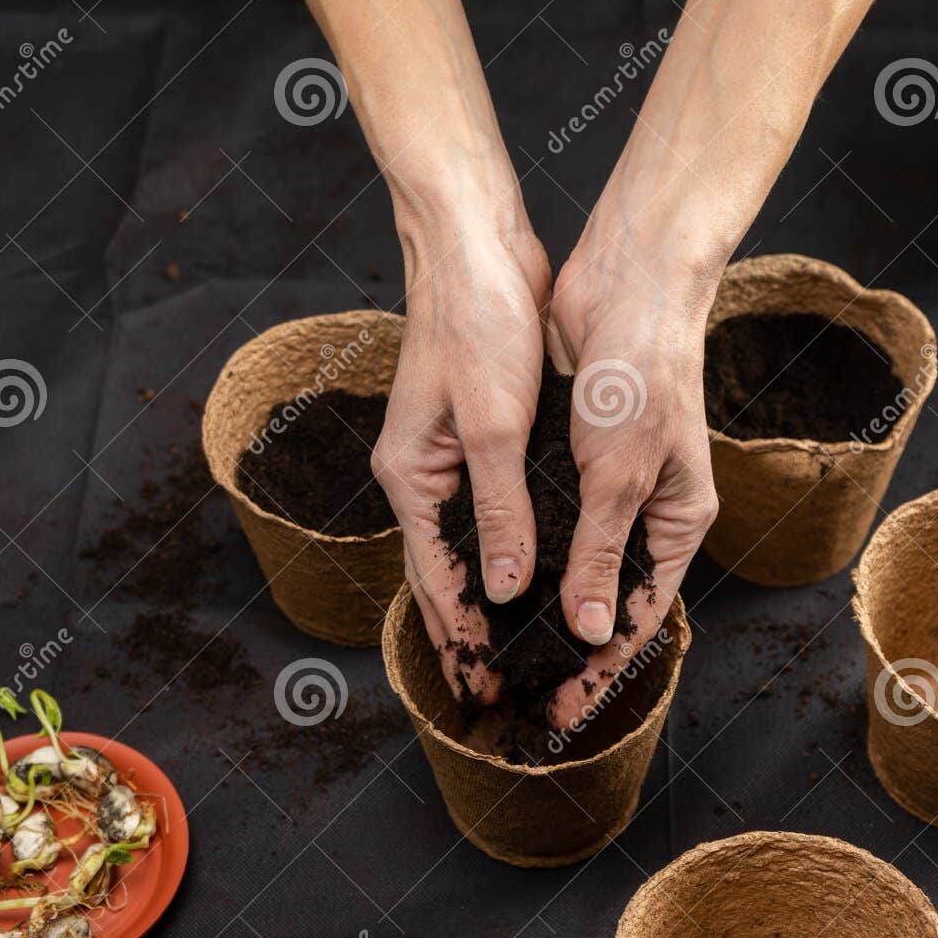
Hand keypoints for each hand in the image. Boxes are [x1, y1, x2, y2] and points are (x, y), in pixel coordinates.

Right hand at [372, 200, 552, 701]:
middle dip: (465, 632)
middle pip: (441, 573)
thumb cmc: (477, 323)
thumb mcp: (494, 426)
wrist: (475, 246)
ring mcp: (447, 453)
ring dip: (483, 597)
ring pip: (464, 544)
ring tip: (509, 648)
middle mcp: (421, 473)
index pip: (435, 580)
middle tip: (489, 690)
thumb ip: (499, 512)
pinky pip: (488, 509)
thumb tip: (501, 589)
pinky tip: (525, 570)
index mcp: (412, 477)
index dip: (459, 639)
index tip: (479, 692)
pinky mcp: (477, 432)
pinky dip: (502, 548)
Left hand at [541, 209, 721, 729]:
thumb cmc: (641, 374)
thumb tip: (589, 629)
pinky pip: (545, 518)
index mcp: (675, 522)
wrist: (628, 283)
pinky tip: (488, 576)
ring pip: (569, 561)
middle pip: (601, 598)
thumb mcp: (618, 474)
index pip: (637, 617)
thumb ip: (599, 552)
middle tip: (517, 689)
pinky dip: (523, 550)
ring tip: (495, 646)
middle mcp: (643, 510)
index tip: (562, 711)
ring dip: (537, 601)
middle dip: (562, 645)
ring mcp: (605, 483)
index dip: (599, 668)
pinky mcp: (570, 455)